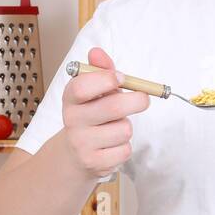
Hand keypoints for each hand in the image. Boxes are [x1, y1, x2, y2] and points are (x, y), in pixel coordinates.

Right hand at [60, 46, 149, 178]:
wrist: (73, 156)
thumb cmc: (90, 117)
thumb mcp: (92, 93)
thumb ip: (99, 71)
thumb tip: (97, 52)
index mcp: (70, 99)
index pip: (82, 86)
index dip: (106, 79)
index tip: (121, 77)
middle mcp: (72, 120)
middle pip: (113, 107)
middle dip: (137, 100)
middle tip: (143, 99)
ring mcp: (82, 143)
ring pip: (124, 130)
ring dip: (127, 127)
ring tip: (115, 128)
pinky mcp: (94, 163)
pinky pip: (124, 150)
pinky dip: (125, 147)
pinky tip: (112, 145)